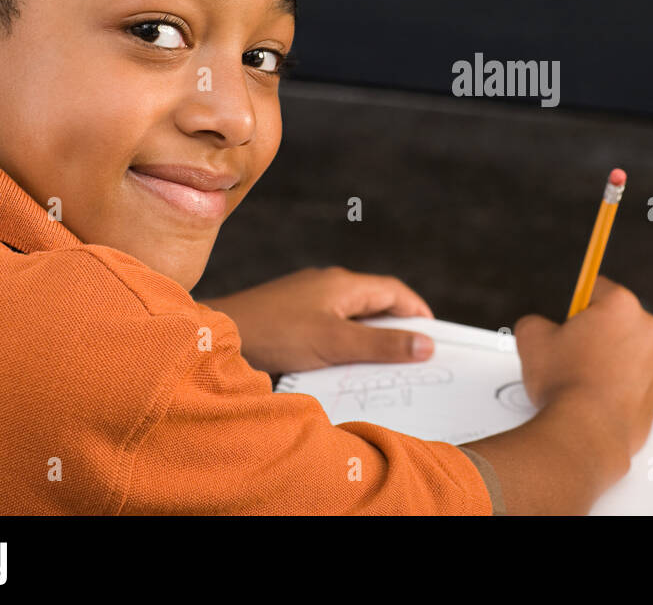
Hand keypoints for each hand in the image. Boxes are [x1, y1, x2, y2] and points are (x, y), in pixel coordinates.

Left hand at [202, 266, 436, 374]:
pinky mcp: (292, 319)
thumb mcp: (336, 343)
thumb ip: (382, 344)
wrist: (217, 338)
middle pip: (375, 304)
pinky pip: (331, 329)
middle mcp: (328, 286)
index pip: (394, 292)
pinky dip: (345, 347)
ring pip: (352, 319)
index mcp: (343, 284)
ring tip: (382, 369)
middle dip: (396, 329)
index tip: (435, 337)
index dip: (417, 312)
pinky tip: (342, 369)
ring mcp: (308, 301)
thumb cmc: (276, 334)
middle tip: (414, 359)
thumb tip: (427, 345)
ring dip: (369, 341)